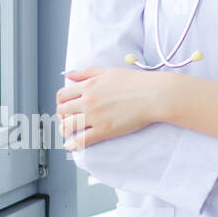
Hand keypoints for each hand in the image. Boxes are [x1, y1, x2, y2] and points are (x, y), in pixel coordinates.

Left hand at [56, 67, 172, 148]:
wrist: (156, 95)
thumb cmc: (137, 82)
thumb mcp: (110, 71)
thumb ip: (87, 72)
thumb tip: (69, 76)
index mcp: (89, 85)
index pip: (62, 95)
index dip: (61, 101)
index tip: (66, 106)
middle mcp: (88, 101)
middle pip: (62, 111)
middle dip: (62, 116)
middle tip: (68, 119)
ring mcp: (95, 116)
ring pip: (67, 126)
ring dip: (65, 130)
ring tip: (70, 132)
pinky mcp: (104, 130)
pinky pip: (80, 140)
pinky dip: (72, 144)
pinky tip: (72, 145)